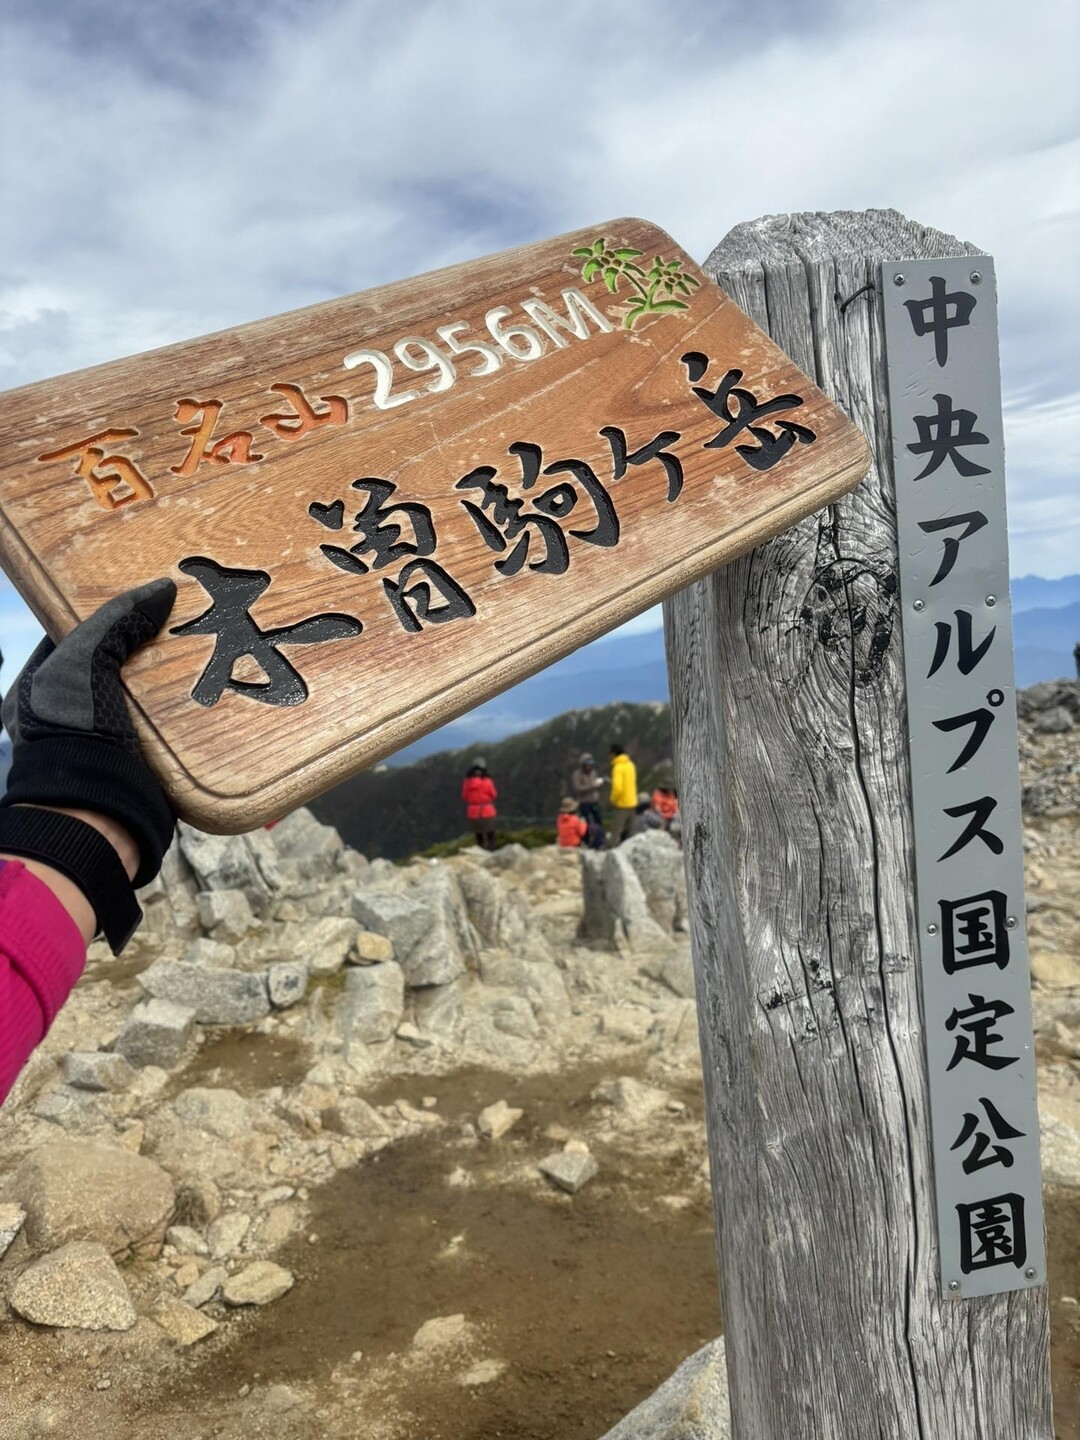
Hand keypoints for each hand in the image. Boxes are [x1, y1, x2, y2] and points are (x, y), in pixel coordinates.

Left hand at [1, 579, 177, 888]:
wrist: (98, 817)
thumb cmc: (74, 734)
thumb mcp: (83, 664)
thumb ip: (116, 623)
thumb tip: (162, 587)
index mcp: (38, 692)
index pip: (74, 639)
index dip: (108, 616)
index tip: (144, 598)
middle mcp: (67, 718)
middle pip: (113, 669)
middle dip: (146, 650)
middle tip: (184, 624)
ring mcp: (103, 745)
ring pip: (142, 703)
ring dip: (170, 686)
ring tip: (208, 655)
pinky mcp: (138, 768)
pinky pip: (166, 734)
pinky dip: (185, 718)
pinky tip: (212, 697)